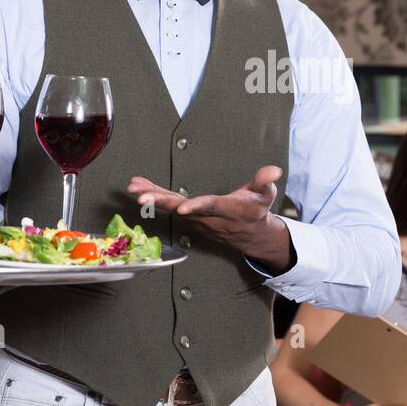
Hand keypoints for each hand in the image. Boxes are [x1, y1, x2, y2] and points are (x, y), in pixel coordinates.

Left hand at [127, 165, 291, 270]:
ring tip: (132, 188)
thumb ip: (265, 182)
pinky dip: (152, 195)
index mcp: (228, 210)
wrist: (249, 235)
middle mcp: (209, 217)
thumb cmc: (257, 210)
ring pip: (171, 208)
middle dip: (160, 203)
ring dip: (151, 198)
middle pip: (182, 210)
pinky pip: (168, 205)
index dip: (197, 207)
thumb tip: (274, 170)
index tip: (182, 208)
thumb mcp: (266, 195)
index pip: (211, 208)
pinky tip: (137, 186)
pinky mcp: (189, 216)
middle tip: (140, 197)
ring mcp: (196, 219)